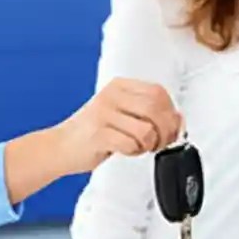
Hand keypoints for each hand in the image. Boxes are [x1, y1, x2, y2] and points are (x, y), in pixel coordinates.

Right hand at [53, 78, 182, 173]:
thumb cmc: (93, 132)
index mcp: (119, 86)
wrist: (59, 146)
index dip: (170, 113)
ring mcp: (103, 114)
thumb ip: (148, 113)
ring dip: (149, 144)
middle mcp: (111, 96)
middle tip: (160, 143)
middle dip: (165, 131)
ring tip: (139, 147)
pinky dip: (134, 152)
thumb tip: (179, 120)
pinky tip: (126, 150)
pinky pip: (130, 144)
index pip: (158, 92)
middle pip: (156, 109)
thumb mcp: (122, 114)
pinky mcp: (98, 134)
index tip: (170, 128)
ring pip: (146, 129)